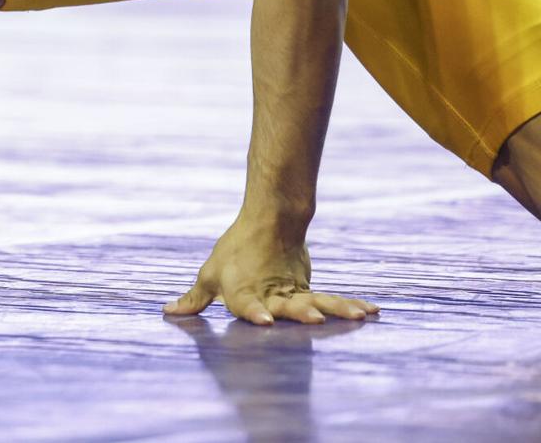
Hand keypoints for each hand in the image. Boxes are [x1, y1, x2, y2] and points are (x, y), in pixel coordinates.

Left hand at [163, 217, 378, 324]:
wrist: (270, 220)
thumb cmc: (235, 252)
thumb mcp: (210, 275)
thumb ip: (194, 299)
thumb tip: (168, 313)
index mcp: (243, 292)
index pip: (247, 305)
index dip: (254, 313)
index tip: (263, 320)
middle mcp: (271, 294)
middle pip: (287, 305)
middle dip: (300, 314)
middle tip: (314, 319)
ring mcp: (293, 291)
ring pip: (316, 301)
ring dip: (335, 310)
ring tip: (356, 317)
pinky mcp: (309, 289)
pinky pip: (332, 299)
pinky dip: (351, 304)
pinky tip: (372, 312)